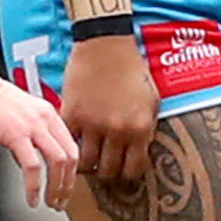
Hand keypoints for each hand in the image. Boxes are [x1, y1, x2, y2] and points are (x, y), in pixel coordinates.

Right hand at [0, 73, 78, 209]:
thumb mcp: (19, 117)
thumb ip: (30, 139)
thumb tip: (29, 165)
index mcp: (49, 114)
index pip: (71, 146)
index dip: (72, 171)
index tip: (67, 188)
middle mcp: (46, 118)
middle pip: (70, 157)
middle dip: (68, 184)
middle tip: (61, 202)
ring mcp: (32, 125)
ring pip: (58, 162)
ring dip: (56, 188)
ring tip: (50, 203)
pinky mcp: (15, 134)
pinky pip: (32, 166)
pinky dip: (34, 186)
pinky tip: (32, 197)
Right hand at [61, 34, 159, 191]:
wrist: (106, 45)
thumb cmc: (132, 69)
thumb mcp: (151, 100)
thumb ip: (146, 128)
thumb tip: (141, 150)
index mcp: (139, 128)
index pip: (133, 169)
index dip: (128, 174)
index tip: (124, 172)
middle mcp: (116, 131)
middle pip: (108, 170)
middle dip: (107, 173)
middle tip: (104, 168)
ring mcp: (92, 124)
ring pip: (85, 163)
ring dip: (87, 164)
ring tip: (88, 159)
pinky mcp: (71, 115)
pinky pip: (69, 142)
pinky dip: (71, 145)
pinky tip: (75, 142)